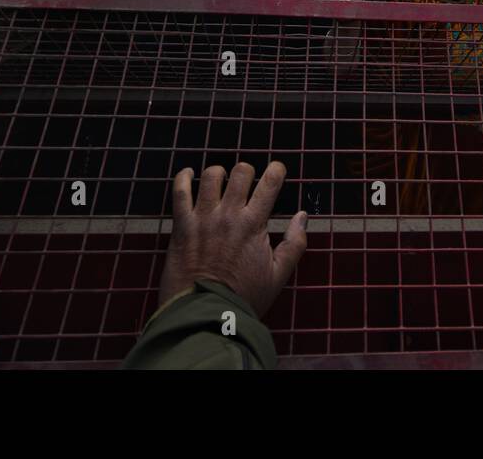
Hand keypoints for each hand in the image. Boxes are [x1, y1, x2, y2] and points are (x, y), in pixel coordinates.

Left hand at [161, 162, 307, 317]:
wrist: (205, 313)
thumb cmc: (243, 297)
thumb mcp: (278, 275)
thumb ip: (295, 243)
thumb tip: (302, 216)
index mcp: (253, 224)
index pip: (269, 183)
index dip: (277, 170)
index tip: (278, 170)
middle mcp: (228, 215)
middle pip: (240, 172)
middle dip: (248, 171)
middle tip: (248, 182)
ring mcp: (202, 218)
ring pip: (210, 176)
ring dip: (220, 173)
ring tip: (222, 180)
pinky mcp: (182, 225)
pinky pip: (179, 191)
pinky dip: (183, 177)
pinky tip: (188, 173)